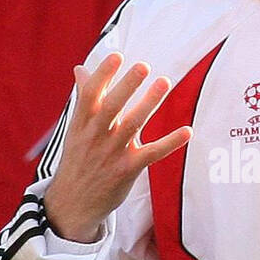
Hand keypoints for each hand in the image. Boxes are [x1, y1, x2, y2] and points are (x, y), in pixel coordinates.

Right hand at [43, 53, 190, 243]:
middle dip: (127, 86)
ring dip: (149, 103)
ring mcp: (112, 153)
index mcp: (82, 124)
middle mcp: (96, 136)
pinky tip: (187, 131)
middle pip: (111, 107)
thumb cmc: (78, 160)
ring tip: (164, 82)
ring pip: (133, 125)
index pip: (90, 95)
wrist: (72, 203)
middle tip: (144, 66)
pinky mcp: (127, 170)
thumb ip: (83, 98)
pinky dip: (170, 142)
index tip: (117, 56)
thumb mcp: (76, 129)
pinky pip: (152, 154)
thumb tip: (80, 69)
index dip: (103, 75)